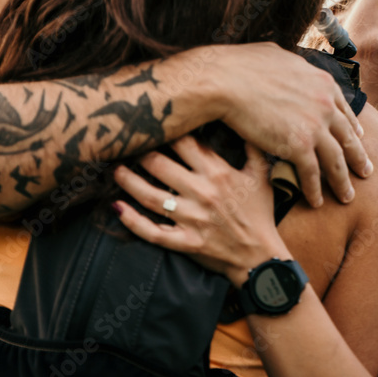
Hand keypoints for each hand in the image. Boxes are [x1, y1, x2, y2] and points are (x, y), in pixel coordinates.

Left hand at [112, 136, 289, 286]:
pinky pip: (153, 232)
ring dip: (129, 181)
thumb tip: (245, 120)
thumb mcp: (261, 176)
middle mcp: (203, 193)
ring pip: (151, 196)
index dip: (167, 131)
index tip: (155, 125)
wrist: (261, 256)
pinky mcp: (185, 242)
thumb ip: (252, 148)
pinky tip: (117, 207)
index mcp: (219, 173)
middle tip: (128, 146)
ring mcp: (192, 219)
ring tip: (116, 170)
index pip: (185, 144)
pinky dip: (132, 221)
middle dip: (142, 153)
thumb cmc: (260, 213)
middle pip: (161, 166)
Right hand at [207, 43, 370, 207]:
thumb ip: (293, 67)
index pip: (344, 109)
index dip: (352, 127)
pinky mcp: (299, 145)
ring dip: (342, 182)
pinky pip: (312, 174)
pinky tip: (316, 201)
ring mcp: (315, 126)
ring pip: (336, 160)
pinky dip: (315, 190)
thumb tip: (289, 66)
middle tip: (365, 171)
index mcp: (322, 83)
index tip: (358, 137)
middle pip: (348, 137)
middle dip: (358, 157)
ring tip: (347, 196)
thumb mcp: (279, 57)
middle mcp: (326, 104)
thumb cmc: (242, 65)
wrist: (227, 80)